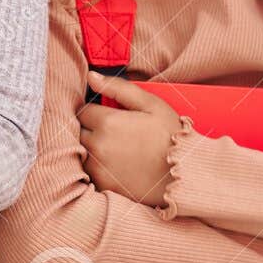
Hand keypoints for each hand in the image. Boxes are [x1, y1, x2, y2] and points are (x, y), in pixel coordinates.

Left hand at [78, 71, 184, 206]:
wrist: (185, 174)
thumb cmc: (170, 135)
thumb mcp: (151, 104)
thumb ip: (118, 87)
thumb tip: (90, 76)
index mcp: (107, 122)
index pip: (82, 111)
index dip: (93, 110)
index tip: (106, 114)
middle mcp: (97, 145)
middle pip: (77, 131)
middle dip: (88, 127)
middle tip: (109, 130)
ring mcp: (98, 168)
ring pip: (79, 151)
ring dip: (89, 147)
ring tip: (111, 147)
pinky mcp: (103, 185)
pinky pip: (87, 171)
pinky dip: (95, 166)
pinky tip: (113, 164)